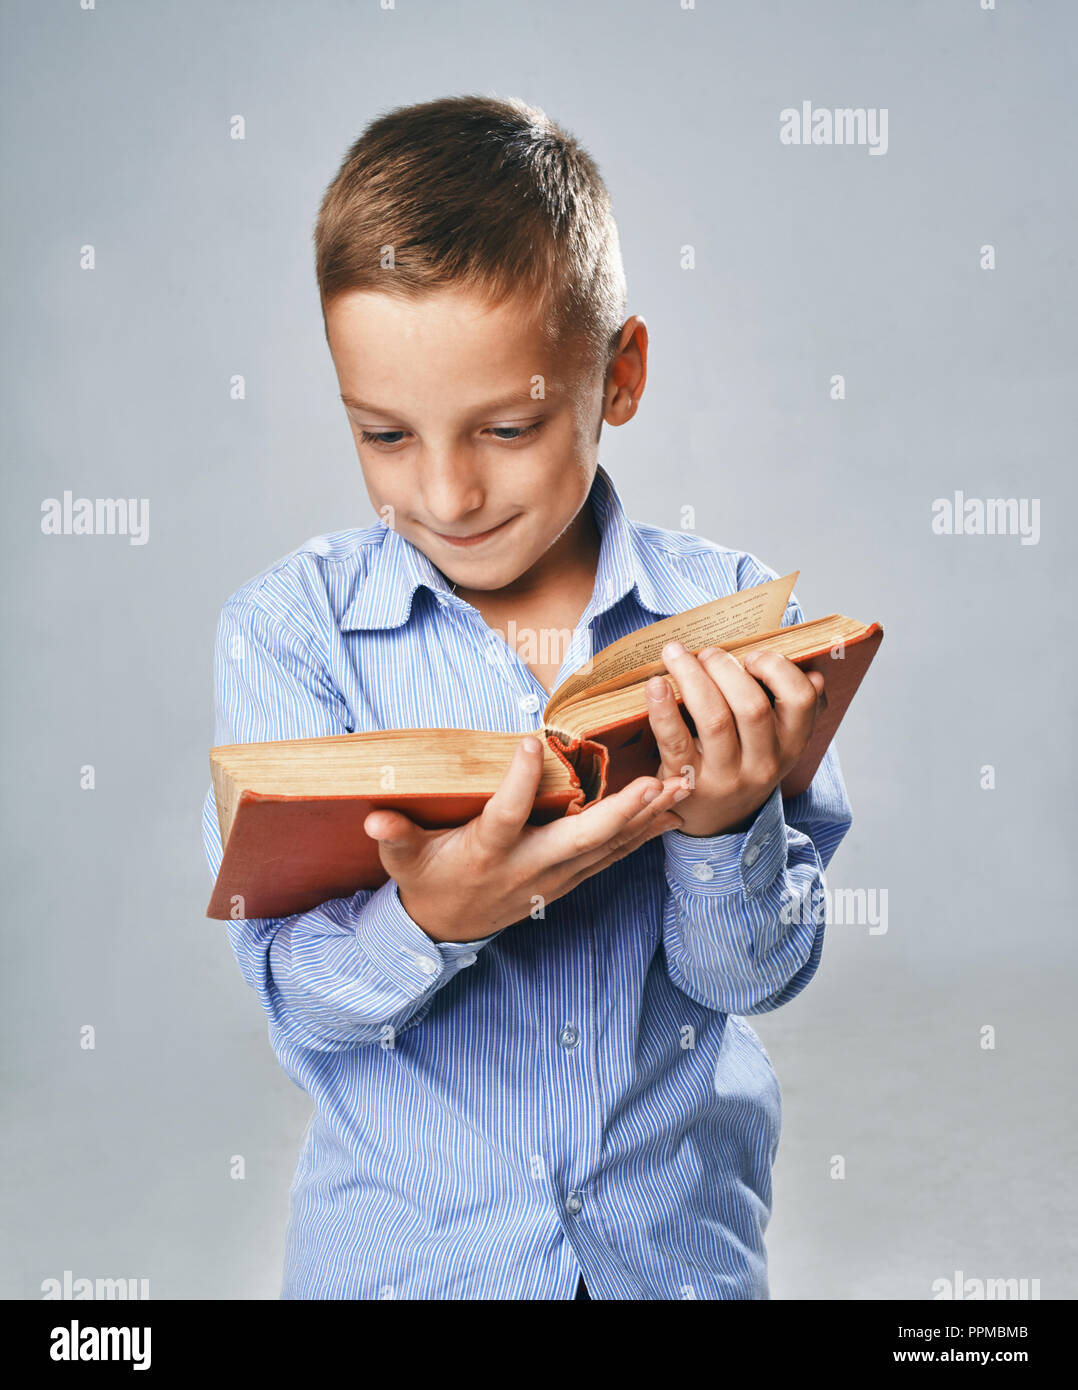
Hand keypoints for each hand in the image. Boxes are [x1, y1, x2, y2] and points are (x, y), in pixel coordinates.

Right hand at [362, 736, 689, 941]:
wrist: (447, 930)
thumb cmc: (427, 881)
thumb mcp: (404, 861)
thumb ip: (394, 836)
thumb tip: (372, 816)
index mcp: (487, 854)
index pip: (504, 816)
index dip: (515, 782)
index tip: (528, 742)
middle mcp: (529, 867)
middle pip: (580, 839)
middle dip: (620, 812)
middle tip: (654, 782)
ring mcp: (557, 876)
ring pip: (609, 847)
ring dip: (647, 818)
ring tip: (682, 785)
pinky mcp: (572, 878)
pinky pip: (616, 854)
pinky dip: (646, 833)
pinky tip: (675, 810)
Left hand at [644, 642, 825, 836]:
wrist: (713, 822)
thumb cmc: (742, 765)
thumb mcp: (774, 743)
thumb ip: (791, 709)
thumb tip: (815, 675)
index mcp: (790, 746)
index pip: (800, 700)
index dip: (777, 668)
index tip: (751, 656)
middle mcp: (762, 764)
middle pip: (751, 706)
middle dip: (726, 668)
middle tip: (707, 653)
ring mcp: (725, 777)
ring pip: (714, 719)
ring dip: (692, 677)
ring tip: (676, 654)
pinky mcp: (687, 783)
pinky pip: (675, 740)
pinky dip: (663, 708)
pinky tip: (655, 685)